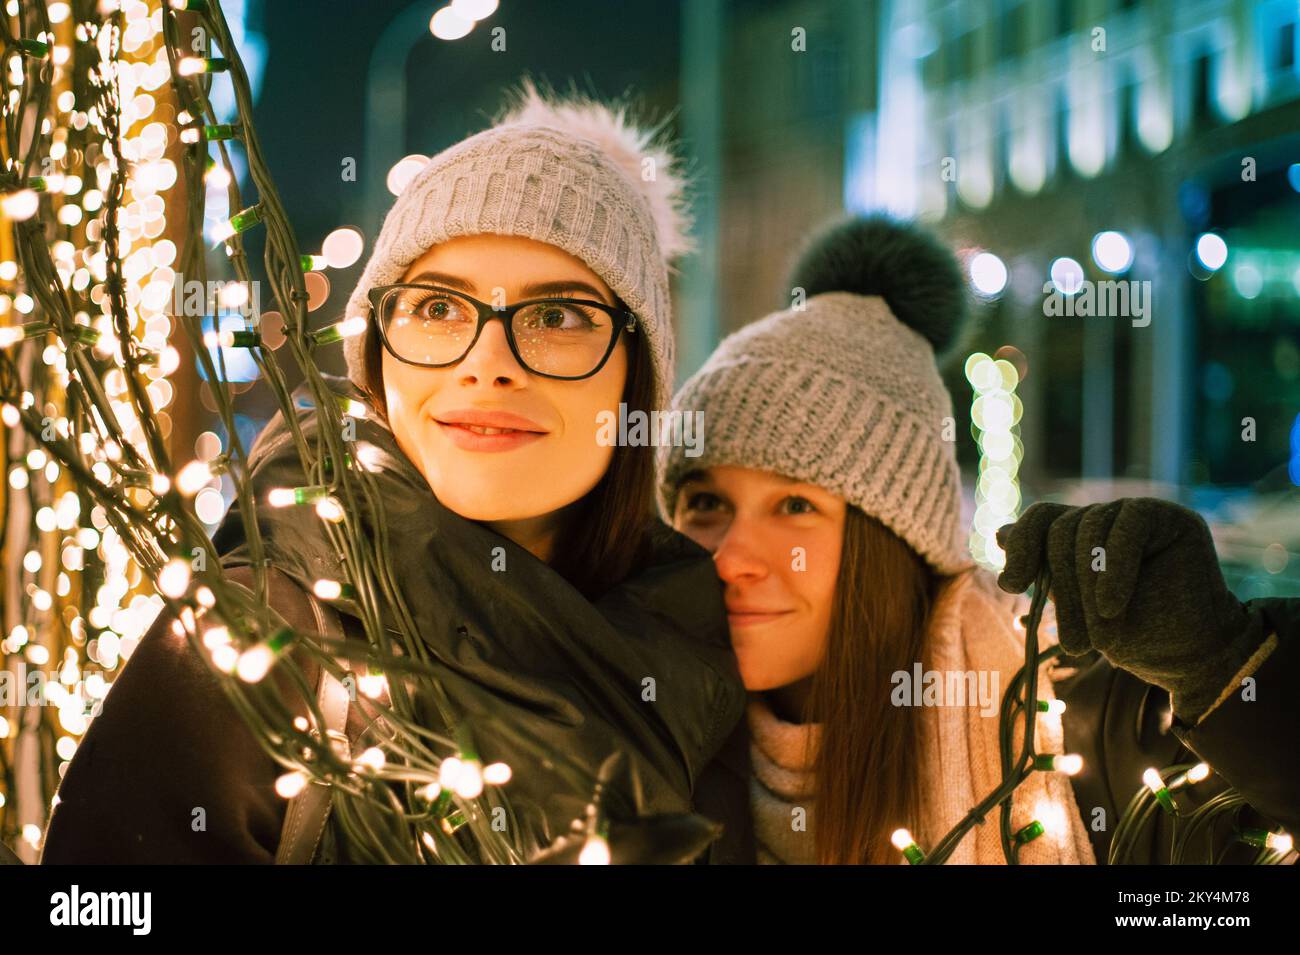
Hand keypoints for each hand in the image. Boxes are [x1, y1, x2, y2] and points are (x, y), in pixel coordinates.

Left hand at [995, 498, 1261, 722]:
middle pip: (1061, 527)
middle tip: (1070, 643)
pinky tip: (1110, 606)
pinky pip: (1128, 523)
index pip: (1041, 519)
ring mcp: (1137, 513)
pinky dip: (1114, 567)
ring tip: (1098, 638)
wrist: (1186, 659)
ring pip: (1088, 527)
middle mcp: (1106, 518)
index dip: (1022, 546)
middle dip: (1060, 588)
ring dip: (1087, 590)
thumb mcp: (1073, 603)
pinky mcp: (1169, 517)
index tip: (1012, 585)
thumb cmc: (1130, 636)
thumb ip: (1042, 568)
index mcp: (1080, 534)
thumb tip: (1000, 532)